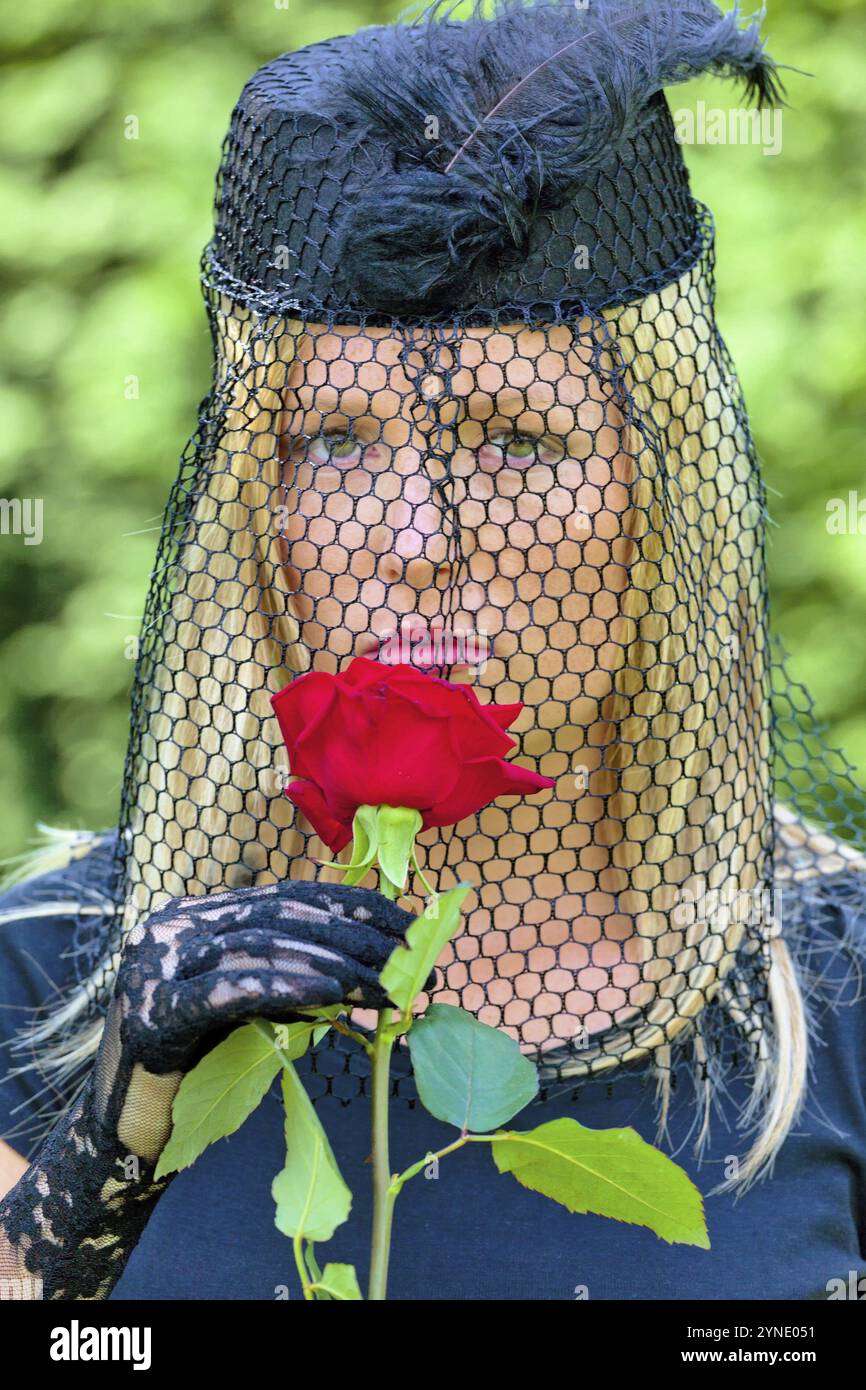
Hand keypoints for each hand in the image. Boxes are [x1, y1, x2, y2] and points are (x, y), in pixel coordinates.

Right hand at [115, 880, 413, 1076]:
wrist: (124, 1125)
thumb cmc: (195, 1063)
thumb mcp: (250, 1005)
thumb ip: (290, 976)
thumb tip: (374, 968)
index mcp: (201, 916)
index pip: (290, 896)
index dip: (355, 906)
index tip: (412, 926)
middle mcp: (177, 926)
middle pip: (282, 917)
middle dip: (356, 937)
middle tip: (413, 962)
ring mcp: (159, 965)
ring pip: (262, 947)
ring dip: (335, 965)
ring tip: (386, 984)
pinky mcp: (152, 1013)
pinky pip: (227, 991)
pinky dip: (283, 988)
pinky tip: (331, 996)